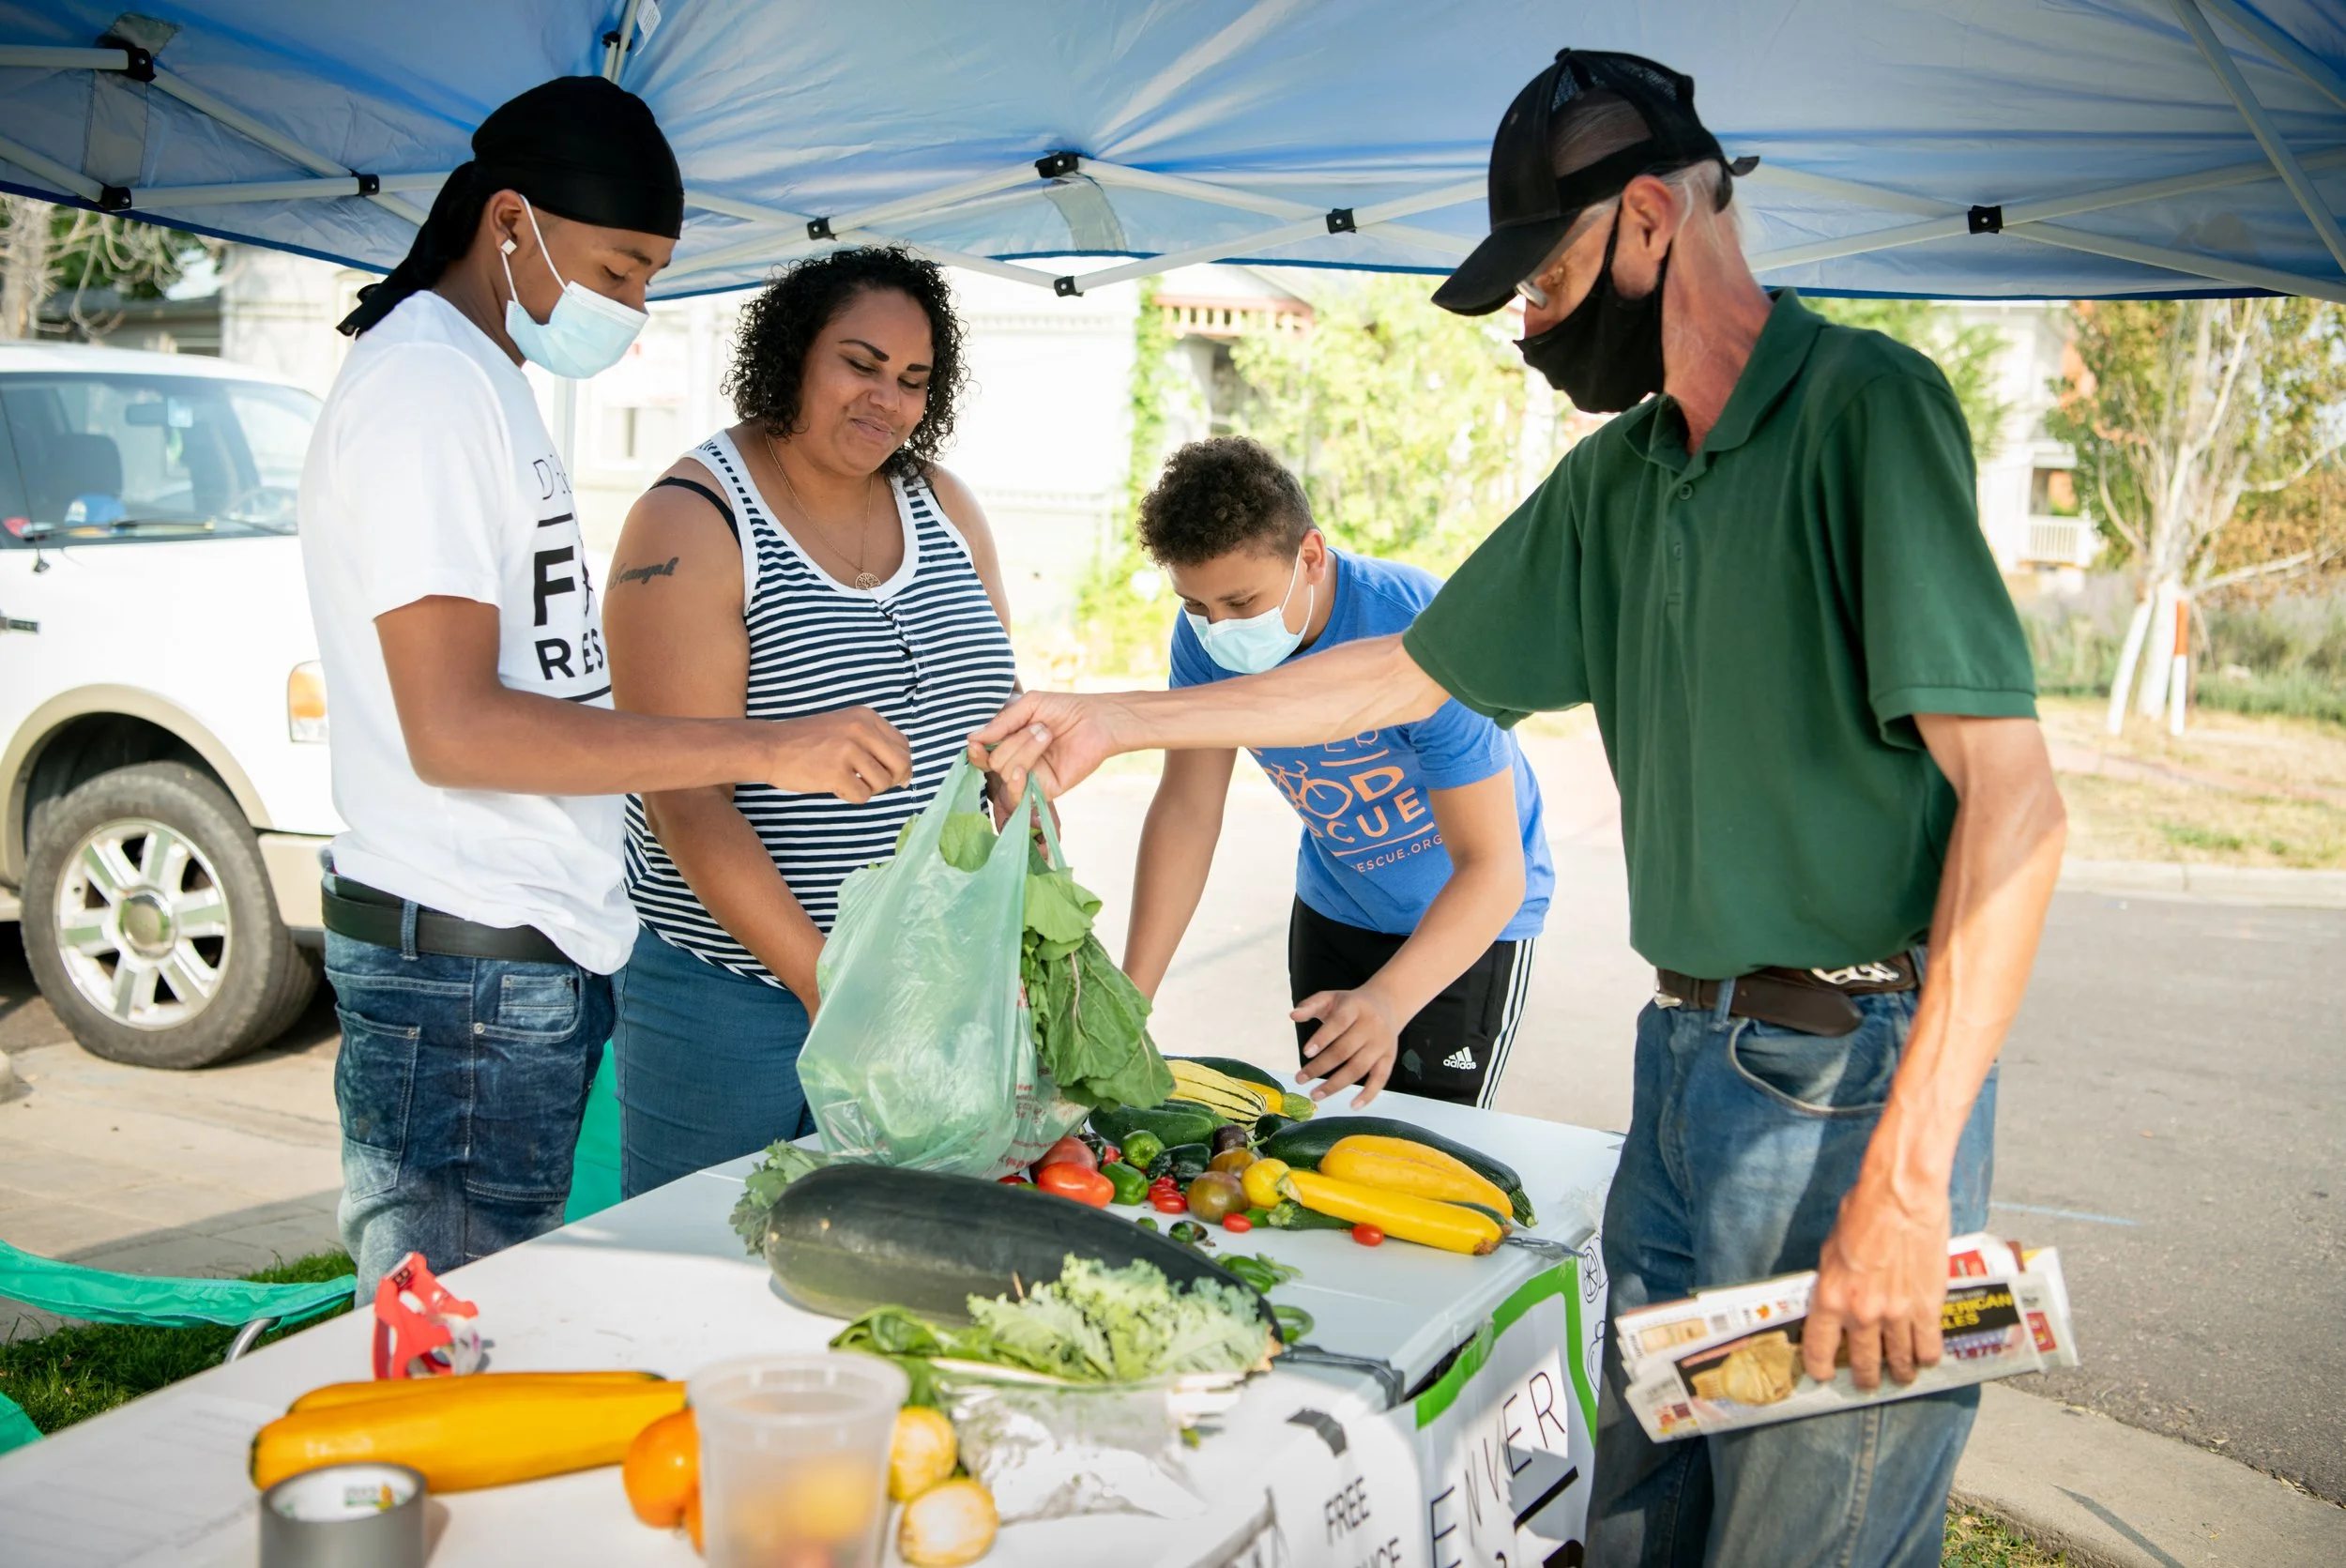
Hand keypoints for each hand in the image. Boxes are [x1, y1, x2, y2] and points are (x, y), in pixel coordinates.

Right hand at [761, 707, 912, 802]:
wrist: (770, 747)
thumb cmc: (806, 741)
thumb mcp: (843, 727)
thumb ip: (873, 743)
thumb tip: (906, 776)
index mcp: (865, 717)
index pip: (903, 745)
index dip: (902, 765)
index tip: (893, 776)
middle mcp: (861, 730)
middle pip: (901, 764)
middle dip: (893, 780)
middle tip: (873, 784)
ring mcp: (849, 750)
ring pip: (882, 782)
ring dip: (868, 789)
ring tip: (848, 781)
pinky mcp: (837, 772)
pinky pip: (862, 795)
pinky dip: (852, 797)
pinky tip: (835, 786)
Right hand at [967, 691, 1125, 797]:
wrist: (1096, 720)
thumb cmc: (1064, 709)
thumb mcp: (1029, 706)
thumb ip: (1002, 723)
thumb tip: (972, 739)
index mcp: (1009, 742)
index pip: (982, 755)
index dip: (976, 751)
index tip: (976, 743)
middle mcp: (1016, 761)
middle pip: (993, 762)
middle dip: (1012, 741)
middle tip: (1038, 726)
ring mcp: (1030, 777)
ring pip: (1006, 772)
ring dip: (1024, 749)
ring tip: (1046, 734)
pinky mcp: (1044, 790)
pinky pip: (1020, 794)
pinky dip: (1017, 782)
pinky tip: (1024, 769)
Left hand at [1291, 986, 1402, 1107]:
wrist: (1387, 1003)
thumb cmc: (1352, 1004)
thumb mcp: (1331, 998)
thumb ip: (1311, 1006)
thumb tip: (1293, 1015)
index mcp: (1355, 1007)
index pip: (1339, 1023)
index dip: (1322, 1038)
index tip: (1305, 1053)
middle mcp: (1371, 1026)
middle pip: (1345, 1050)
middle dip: (1320, 1067)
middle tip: (1300, 1079)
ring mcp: (1382, 1044)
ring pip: (1359, 1068)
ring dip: (1336, 1084)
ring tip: (1315, 1094)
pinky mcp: (1389, 1058)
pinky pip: (1380, 1079)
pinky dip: (1368, 1094)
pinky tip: (1353, 1106)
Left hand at [1801, 1169, 1951, 1390]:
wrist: (1901, 1198)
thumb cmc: (1862, 1213)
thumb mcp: (1831, 1249)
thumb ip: (1834, 1282)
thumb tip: (1836, 1301)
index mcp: (1830, 1297)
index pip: (1819, 1348)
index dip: (1820, 1368)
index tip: (1824, 1376)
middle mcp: (1861, 1314)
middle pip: (1863, 1362)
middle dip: (1864, 1377)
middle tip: (1867, 1383)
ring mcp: (1897, 1315)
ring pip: (1899, 1361)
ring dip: (1899, 1372)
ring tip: (1900, 1377)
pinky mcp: (1927, 1309)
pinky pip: (1928, 1347)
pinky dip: (1927, 1357)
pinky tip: (1925, 1359)